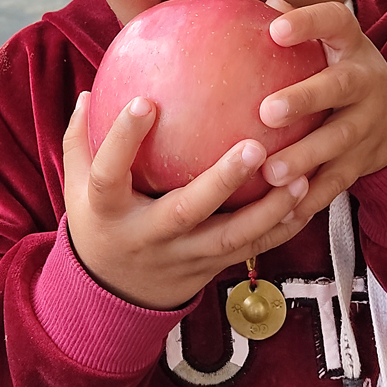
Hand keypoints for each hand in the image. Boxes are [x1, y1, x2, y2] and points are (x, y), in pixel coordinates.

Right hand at [62, 93, 309, 309]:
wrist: (114, 295)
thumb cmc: (99, 222)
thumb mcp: (78, 186)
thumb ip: (80, 139)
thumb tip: (88, 91)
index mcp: (108, 211)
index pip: (109, 173)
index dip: (124, 139)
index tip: (147, 101)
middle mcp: (147, 236)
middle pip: (186, 211)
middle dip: (222, 181)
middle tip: (254, 146)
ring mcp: (182, 257)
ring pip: (230, 238)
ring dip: (267, 210)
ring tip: (299, 178)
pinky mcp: (209, 269)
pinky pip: (250, 250)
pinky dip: (281, 228)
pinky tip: (308, 199)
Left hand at [258, 0, 386, 227]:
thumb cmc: (339, 72)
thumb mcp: (330, 44)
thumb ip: (298, 26)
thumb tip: (263, 2)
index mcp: (350, 45)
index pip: (335, 21)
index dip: (309, 22)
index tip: (276, 29)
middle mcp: (365, 81)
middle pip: (340, 87)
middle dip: (305, 98)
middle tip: (267, 111)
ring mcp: (368, 123)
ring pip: (339, 140)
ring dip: (306, 156)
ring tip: (271, 171)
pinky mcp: (363, 161)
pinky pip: (338, 181)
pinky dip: (313, 196)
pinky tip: (283, 209)